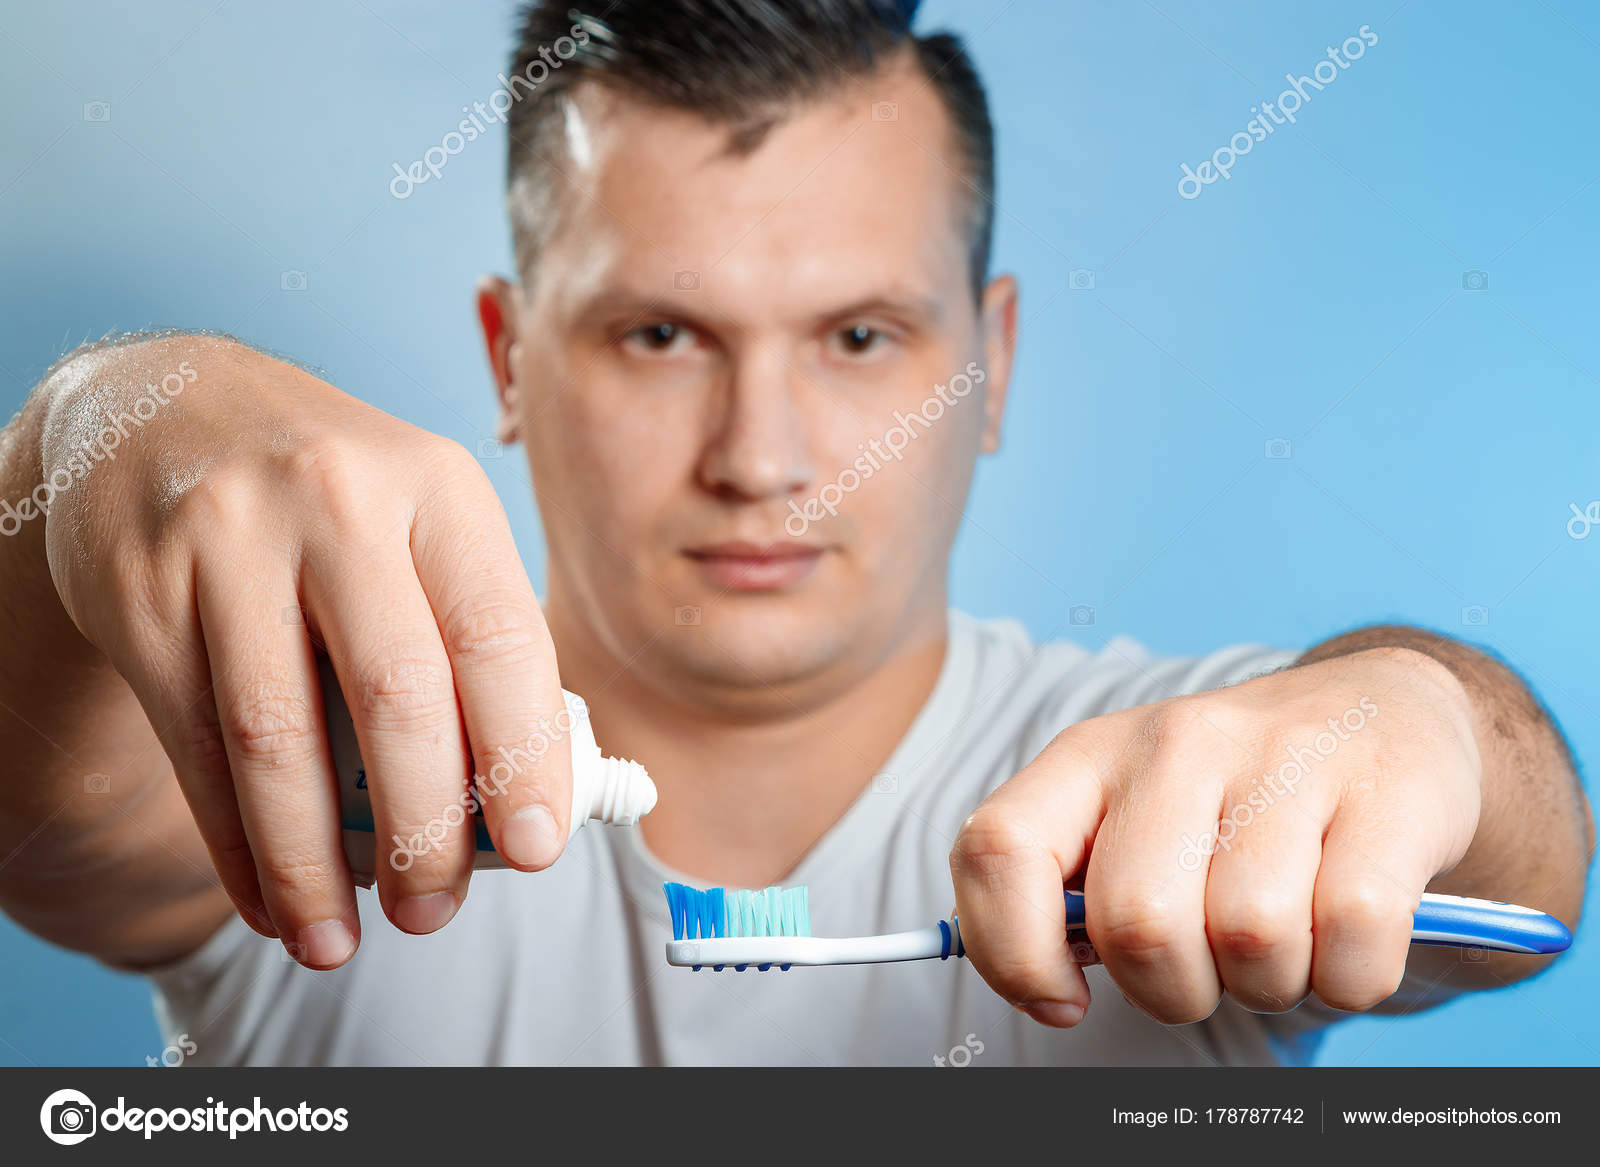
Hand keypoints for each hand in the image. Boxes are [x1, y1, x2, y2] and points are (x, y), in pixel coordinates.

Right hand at [41, 338, 569, 966]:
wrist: (168, 408)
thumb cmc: (335, 497)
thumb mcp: (423, 522)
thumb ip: (472, 636)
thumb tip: (522, 794)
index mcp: (438, 487)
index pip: (500, 637)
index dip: (526, 755)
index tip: (536, 849)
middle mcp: (338, 500)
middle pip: (397, 696)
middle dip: (423, 831)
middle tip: (434, 912)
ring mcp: (229, 538)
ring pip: (278, 738)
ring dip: (312, 864)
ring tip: (337, 939)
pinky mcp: (142, 588)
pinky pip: (194, 744)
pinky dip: (235, 841)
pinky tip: (266, 894)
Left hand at [950, 647, 1481, 1025]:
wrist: (1383, 710)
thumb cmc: (1232, 801)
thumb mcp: (1127, 818)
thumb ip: (1066, 888)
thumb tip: (1044, 985)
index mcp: (1091, 755)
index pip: (999, 847)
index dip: (1013, 951)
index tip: (1063, 998)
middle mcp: (1177, 742)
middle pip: (1137, 922)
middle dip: (1171, 988)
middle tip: (1203, 968)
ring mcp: (1285, 757)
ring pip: (1250, 938)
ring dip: (1266, 983)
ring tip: (1280, 942)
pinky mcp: (1388, 792)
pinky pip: (1352, 942)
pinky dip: (1348, 978)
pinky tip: (1344, 938)